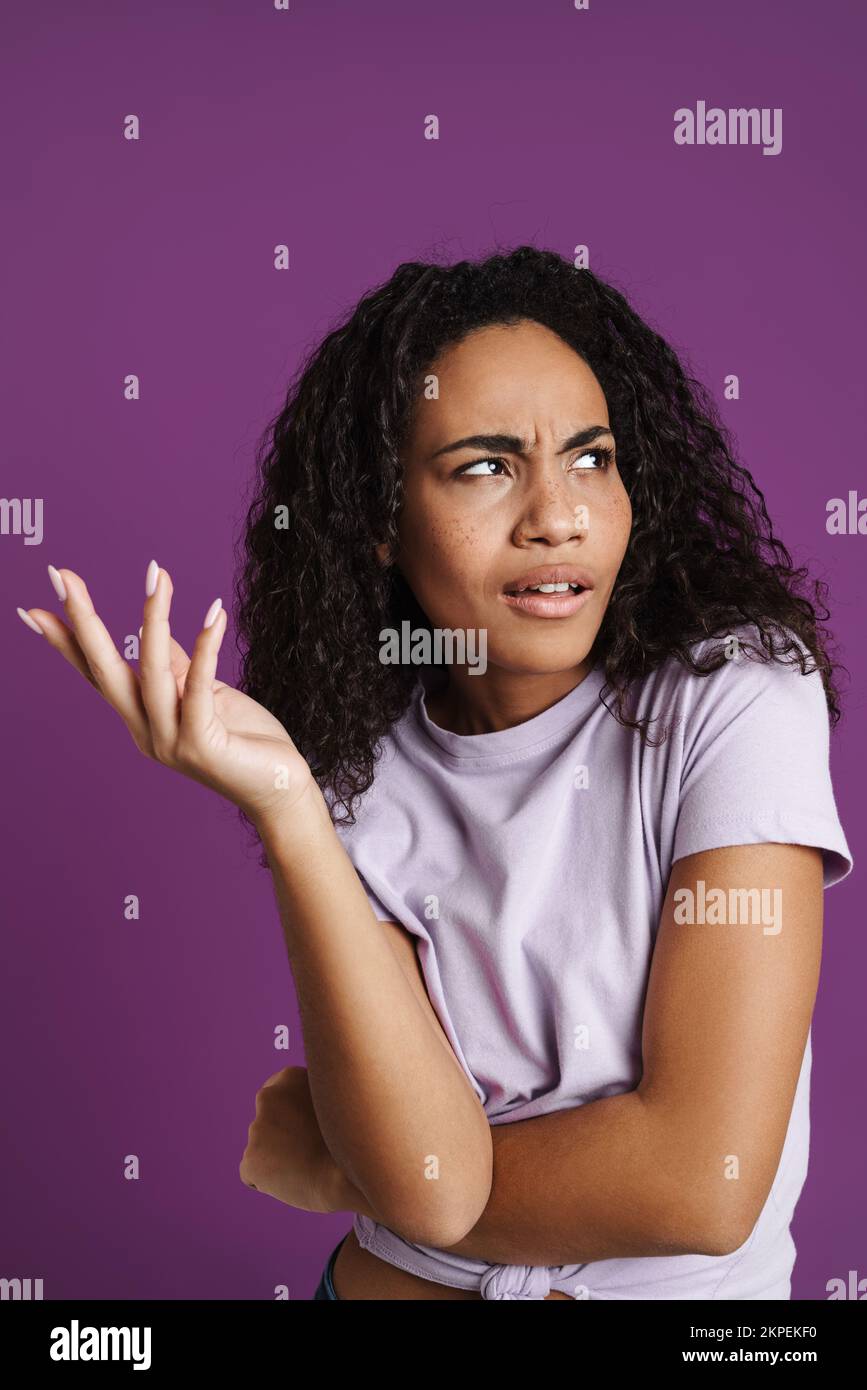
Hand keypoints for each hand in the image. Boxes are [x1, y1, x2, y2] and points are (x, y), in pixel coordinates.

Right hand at [18, 561, 314, 825]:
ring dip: (153, 618)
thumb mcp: (206, 696)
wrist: (281, 790)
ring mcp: (170, 742)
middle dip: (83, 621)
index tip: (33, 609)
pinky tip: (212, 613)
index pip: (96, 674)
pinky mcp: (201, 745)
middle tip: (61, 577)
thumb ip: (180, 668)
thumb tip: (155, 630)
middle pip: (105, 670)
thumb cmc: (244, 741)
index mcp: (141, 719)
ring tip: (157, 575)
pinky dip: (206, 646)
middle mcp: (146, 732)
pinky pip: (199, 687)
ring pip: (152, 672)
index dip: (66, 642)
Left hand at [239, 1065, 345, 1213]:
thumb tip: (303, 1109)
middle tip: (311, 1149)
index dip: (294, 1119)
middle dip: (283, 1137)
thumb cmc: (354, 1139)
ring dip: (279, 1159)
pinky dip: (269, 1181)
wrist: (356, 1172)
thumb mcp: (337, 1100)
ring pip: (263, 1150)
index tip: (310, 1130)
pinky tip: (295, 1181)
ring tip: (310, 1166)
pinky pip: (255, 1174)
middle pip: (269, 1124)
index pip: (278, 1100)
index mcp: (288, 1077)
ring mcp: (256, 1129)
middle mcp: (267, 1098)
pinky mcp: (250, 1160)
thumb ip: (314, 1097)